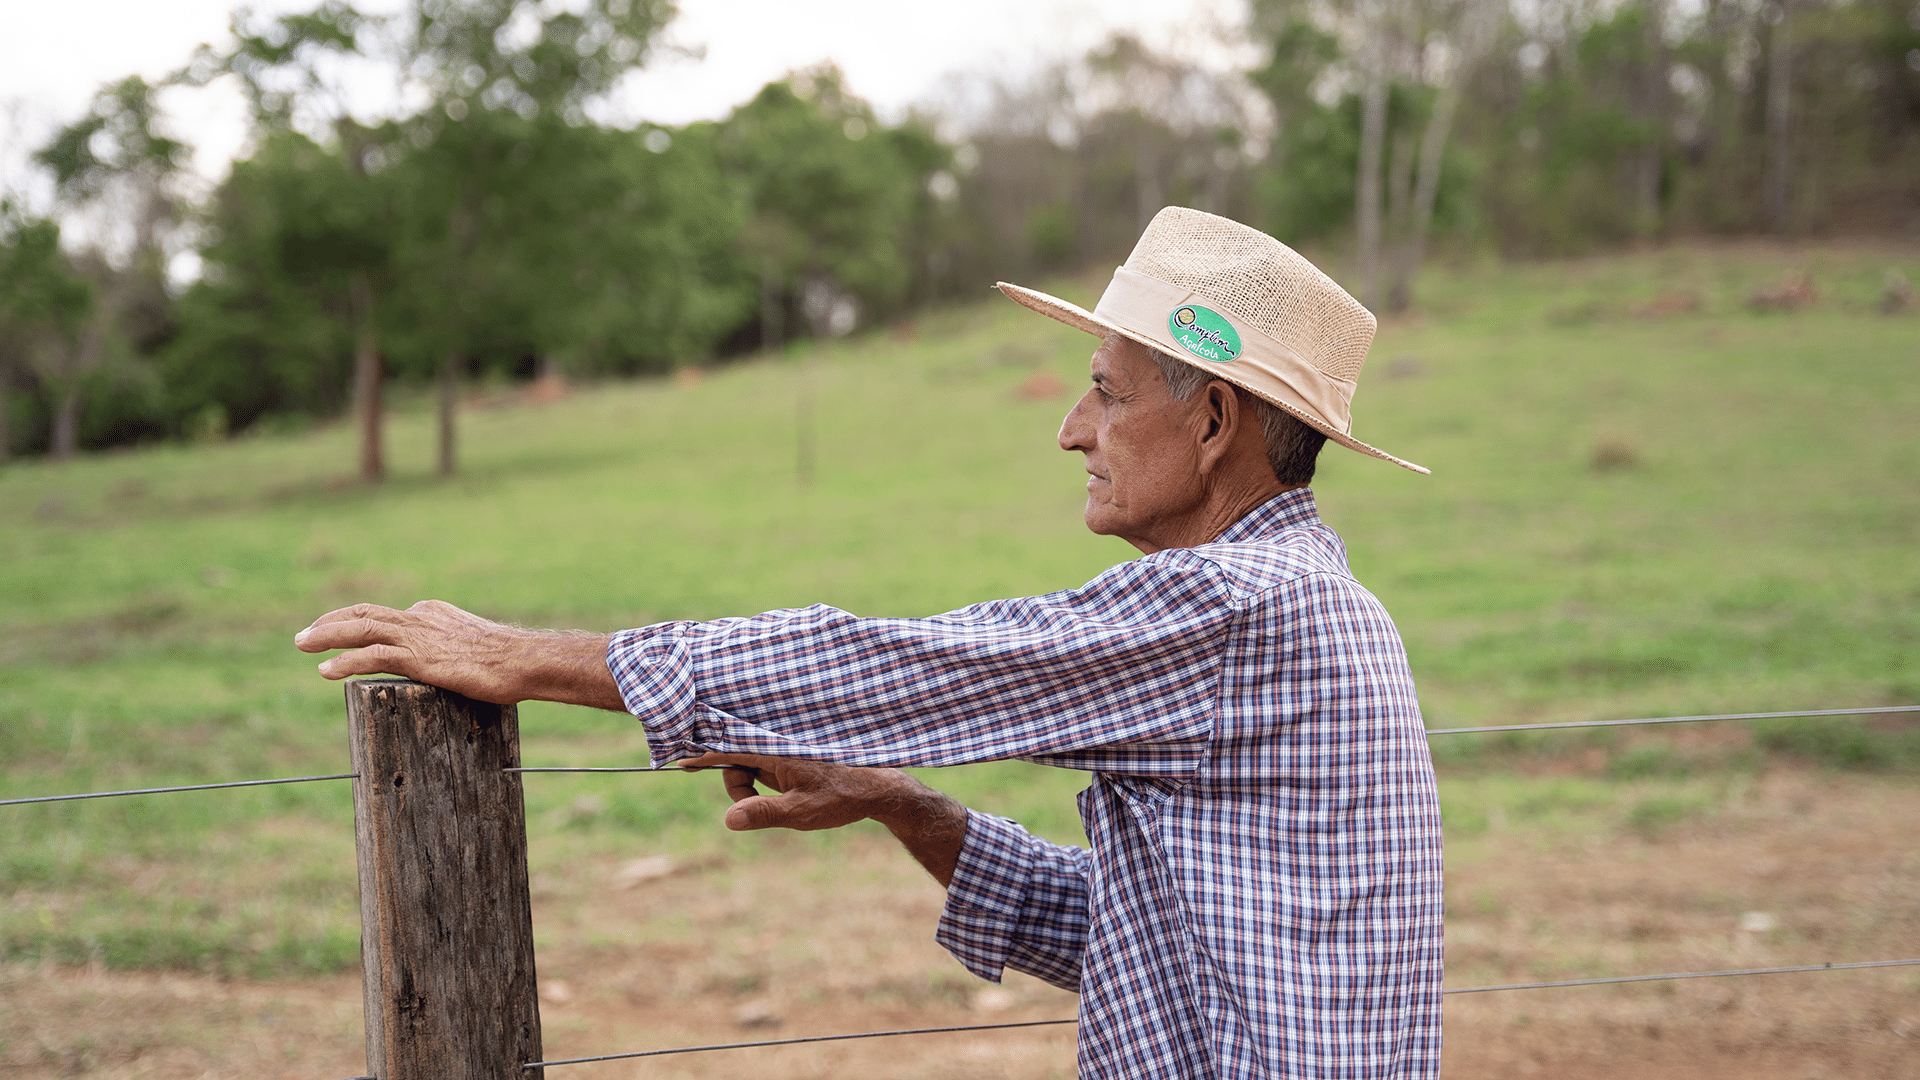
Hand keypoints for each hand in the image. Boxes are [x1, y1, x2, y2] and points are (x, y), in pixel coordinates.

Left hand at [295, 599, 621, 709]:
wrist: (525, 660)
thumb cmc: (510, 661)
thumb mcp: (475, 649)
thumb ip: (454, 651)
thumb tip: (454, 666)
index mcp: (433, 613)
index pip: (386, 615)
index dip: (356, 623)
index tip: (338, 634)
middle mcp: (420, 617)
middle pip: (364, 614)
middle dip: (329, 623)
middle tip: (304, 636)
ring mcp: (418, 636)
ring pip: (360, 629)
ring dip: (326, 636)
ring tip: (302, 645)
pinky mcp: (418, 658)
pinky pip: (371, 656)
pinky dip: (344, 661)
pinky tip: (326, 670)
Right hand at [682, 752, 967, 885]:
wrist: (878, 790)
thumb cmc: (841, 798)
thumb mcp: (800, 812)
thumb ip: (763, 814)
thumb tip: (729, 819)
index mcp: (777, 749)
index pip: (729, 746)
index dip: (702, 752)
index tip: (679, 758)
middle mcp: (778, 744)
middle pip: (735, 759)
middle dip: (737, 784)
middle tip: (751, 807)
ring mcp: (784, 750)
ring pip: (748, 765)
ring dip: (750, 787)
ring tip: (780, 805)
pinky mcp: (791, 758)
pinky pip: (762, 767)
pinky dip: (760, 782)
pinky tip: (781, 796)